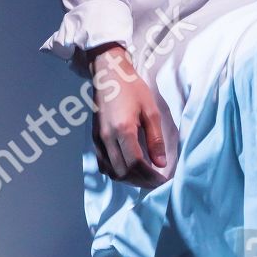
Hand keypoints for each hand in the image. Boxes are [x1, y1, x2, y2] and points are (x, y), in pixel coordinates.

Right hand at [89, 44, 167, 187]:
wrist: (109, 75)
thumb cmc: (132, 89)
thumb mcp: (151, 110)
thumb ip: (156, 139)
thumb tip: (161, 163)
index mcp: (123, 130)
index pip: (136, 164)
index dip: (150, 176)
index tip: (162, 179)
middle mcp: (107, 138)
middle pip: (123, 172)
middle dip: (141, 181)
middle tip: (156, 181)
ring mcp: (98, 139)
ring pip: (112, 171)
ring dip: (128, 179)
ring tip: (145, 177)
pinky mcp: (94, 138)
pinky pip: (103, 164)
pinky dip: (116, 172)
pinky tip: (129, 168)